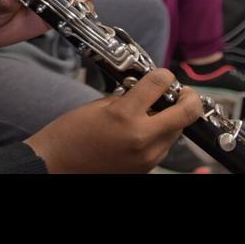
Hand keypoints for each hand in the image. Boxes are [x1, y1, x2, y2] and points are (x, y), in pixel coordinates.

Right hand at [24, 69, 203, 172]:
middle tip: (181, 92)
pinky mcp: (146, 168)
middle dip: (187, 98)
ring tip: (159, 111)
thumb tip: (151, 90)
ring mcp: (147, 157)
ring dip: (174, 117)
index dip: (165, 75)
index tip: (163, 75)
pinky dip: (162, 134)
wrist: (57, 165)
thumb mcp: (100, 104)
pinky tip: (147, 129)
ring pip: (178, 131)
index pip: (161, 84)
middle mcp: (142, 138)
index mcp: (126, 116)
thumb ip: (129, 96)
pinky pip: (164, 146)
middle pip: (186, 113)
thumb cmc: (71, 133)